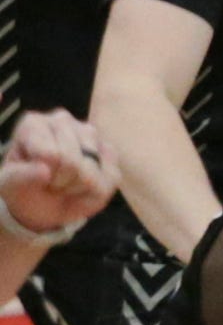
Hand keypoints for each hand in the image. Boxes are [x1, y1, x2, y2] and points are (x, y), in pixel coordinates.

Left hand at [0, 108, 116, 236]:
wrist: (42, 204)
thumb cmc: (23, 188)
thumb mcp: (10, 185)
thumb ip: (21, 177)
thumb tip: (44, 171)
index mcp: (34, 124)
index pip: (51, 155)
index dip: (44, 175)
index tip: (35, 176)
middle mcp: (63, 121)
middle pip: (73, 163)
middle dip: (61, 182)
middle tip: (50, 182)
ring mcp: (89, 134)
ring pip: (92, 173)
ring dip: (78, 188)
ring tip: (65, 184)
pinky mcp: (109, 150)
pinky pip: (110, 179)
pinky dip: (95, 192)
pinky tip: (83, 186)